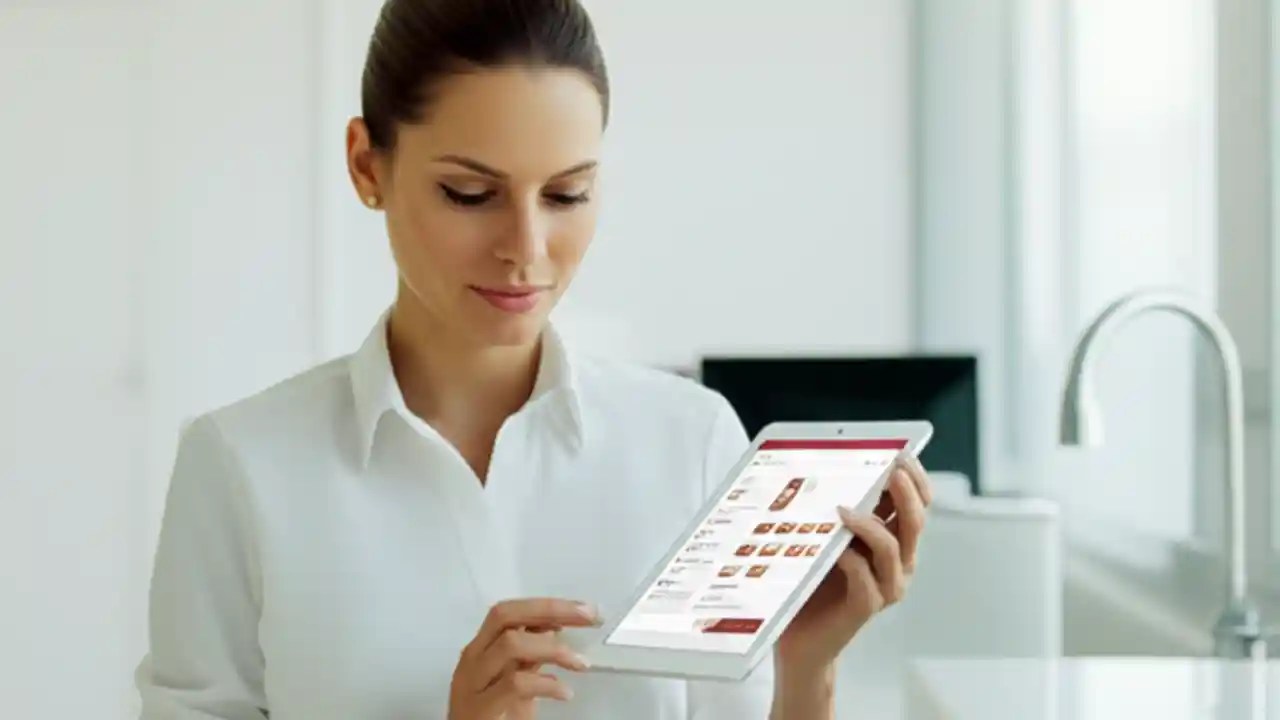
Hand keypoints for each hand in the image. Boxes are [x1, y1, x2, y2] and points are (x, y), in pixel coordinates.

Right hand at [448, 598, 600, 719]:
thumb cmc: (494, 716)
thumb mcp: (514, 679)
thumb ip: (529, 655)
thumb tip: (555, 628)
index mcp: (481, 647)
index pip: (510, 611)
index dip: (547, 605)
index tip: (584, 609)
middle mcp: (473, 658)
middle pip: (505, 615)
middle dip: (550, 610)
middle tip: (589, 616)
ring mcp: (472, 682)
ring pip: (510, 644)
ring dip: (553, 649)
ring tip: (581, 663)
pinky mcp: (480, 708)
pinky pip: (516, 684)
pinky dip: (547, 684)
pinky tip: (565, 693)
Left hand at [775, 454, 932, 674]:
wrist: (799, 638)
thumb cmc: (811, 582)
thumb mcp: (826, 538)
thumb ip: (836, 511)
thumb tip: (830, 466)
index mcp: (892, 540)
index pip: (917, 504)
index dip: (916, 479)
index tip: (902, 453)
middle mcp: (897, 563)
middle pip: (914, 521)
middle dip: (906, 492)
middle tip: (891, 469)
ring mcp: (885, 586)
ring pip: (892, 547)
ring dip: (870, 524)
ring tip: (844, 508)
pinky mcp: (865, 606)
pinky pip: (865, 577)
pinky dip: (850, 559)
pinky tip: (833, 548)